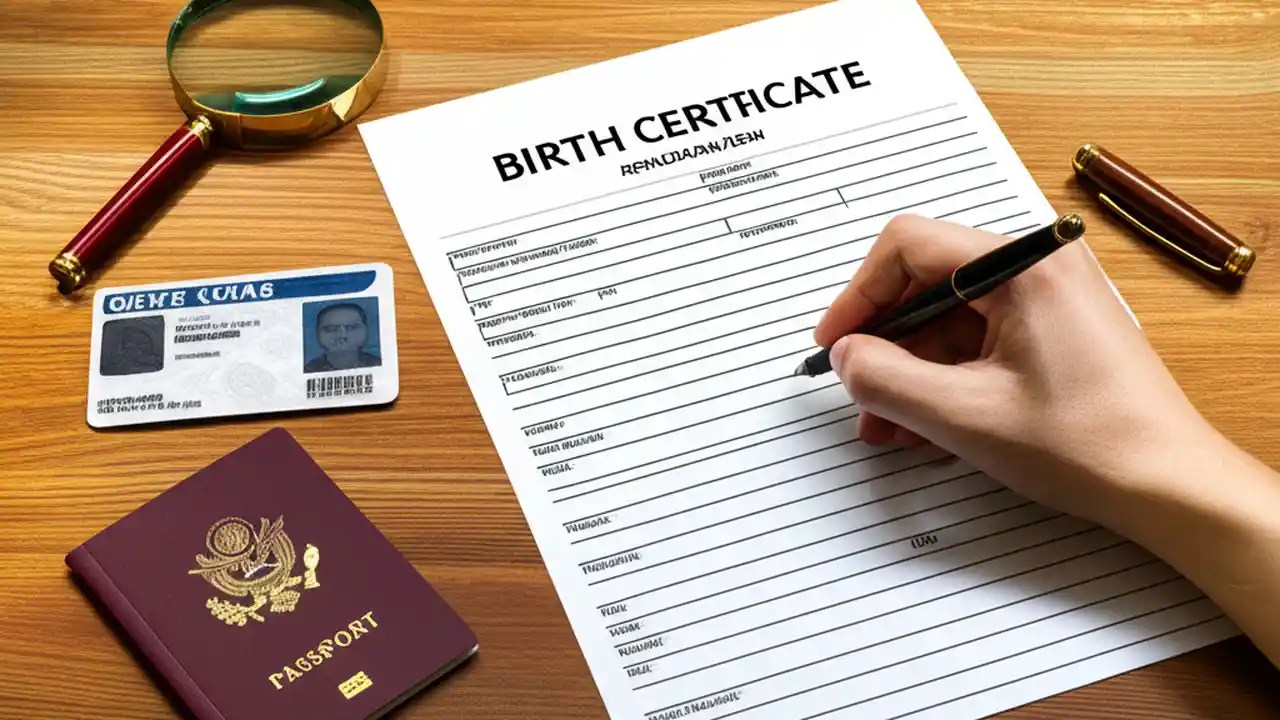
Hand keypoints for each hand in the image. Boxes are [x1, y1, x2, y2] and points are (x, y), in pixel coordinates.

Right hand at [815, 214, 1223, 528]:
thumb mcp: (963, 415)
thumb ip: (885, 379)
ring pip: (949, 318)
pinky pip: (978, 339)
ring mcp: (1049, 297)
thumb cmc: (1090, 445)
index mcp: (1024, 266)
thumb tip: (844, 358)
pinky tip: (921, 421)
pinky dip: (944, 376)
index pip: (909, 247)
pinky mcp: (1053, 329)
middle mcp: (1039, 267)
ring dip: (909, 368)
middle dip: (884, 341)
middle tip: (856, 386)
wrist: (1168, 485)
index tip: (834, 343)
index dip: (858, 296)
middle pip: (927, 282)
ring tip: (885, 422)